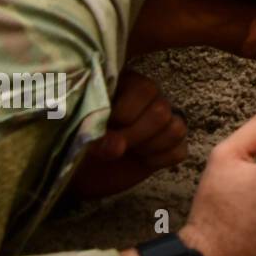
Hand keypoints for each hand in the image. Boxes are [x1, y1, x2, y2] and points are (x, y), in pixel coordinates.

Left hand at [70, 70, 187, 199]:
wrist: (77, 170)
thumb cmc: (75, 142)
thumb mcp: (78, 130)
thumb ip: (95, 130)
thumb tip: (116, 147)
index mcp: (127, 85)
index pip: (144, 90)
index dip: (125, 113)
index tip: (103, 128)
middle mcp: (150, 100)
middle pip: (162, 111)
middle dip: (135, 135)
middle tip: (113, 148)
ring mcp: (163, 123)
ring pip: (176, 129)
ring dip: (148, 147)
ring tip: (128, 152)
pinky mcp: (170, 146)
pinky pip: (181, 150)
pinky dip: (161, 159)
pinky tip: (142, 161)